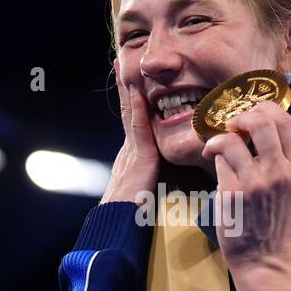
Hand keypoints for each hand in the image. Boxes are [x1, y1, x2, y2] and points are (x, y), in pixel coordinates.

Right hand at [100, 59, 160, 203]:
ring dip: (126, 90)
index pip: (134, 122)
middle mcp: (128, 149)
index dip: (132, 101)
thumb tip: (172, 177)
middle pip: (127, 111)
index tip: (132, 82)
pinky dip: (135, 110)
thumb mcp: (151, 191)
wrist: (119, 226)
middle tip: (118, 64)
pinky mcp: (139, 159)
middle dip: (124, 88)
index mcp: (133, 156)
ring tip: (122, 68)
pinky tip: (136, 93)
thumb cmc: (136, 216)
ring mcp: (131, 152)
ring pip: (129, 115)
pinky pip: (137, 129)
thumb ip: (160, 180)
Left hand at [201, 102, 290, 290]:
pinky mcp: (234, 192)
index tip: (250, 114)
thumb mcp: (290, 188)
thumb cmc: (274, 223)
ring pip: (233, 138)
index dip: (264, 107)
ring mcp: (257, 181)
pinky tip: (215, 165)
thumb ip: (282, 159)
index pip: (285, 120)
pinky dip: (214, 158)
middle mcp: (280, 170)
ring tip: (216, 147)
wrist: (264, 258)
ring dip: (220, 138)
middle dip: (241, 116)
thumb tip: (260, 127)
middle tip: (232, 126)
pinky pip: (219, 160)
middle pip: (261, 119)